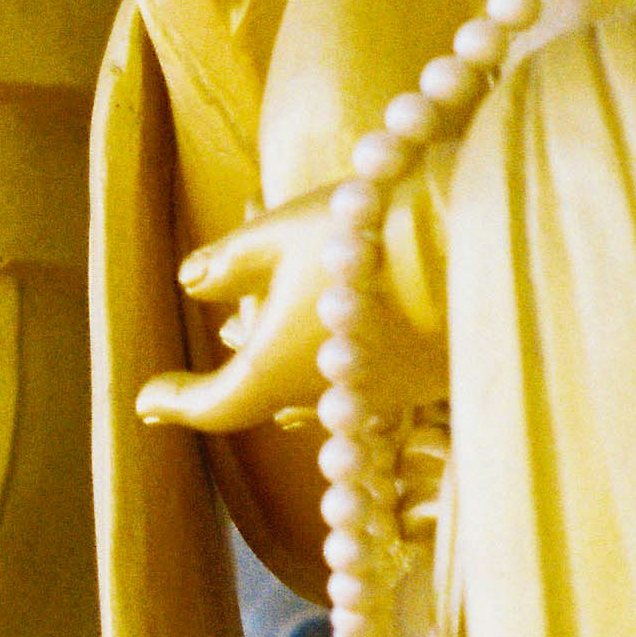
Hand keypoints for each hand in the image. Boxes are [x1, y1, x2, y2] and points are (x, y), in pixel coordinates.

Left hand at [142, 186, 448, 439]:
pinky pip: (373, 364)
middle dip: (250, 348)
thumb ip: (225, 263)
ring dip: (302, 340)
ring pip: (325, 374)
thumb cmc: (366, 229)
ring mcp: (389, 393)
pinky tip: (360, 282)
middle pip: (274, 386)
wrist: (489, 232)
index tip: (146, 401)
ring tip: (299, 284)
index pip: (212, 407)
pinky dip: (352, 334)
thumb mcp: (273, 233)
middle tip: (234, 313)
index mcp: (276, 372)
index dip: (176, 404)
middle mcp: (331, 397)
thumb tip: (191, 281)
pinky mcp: (435, 373)